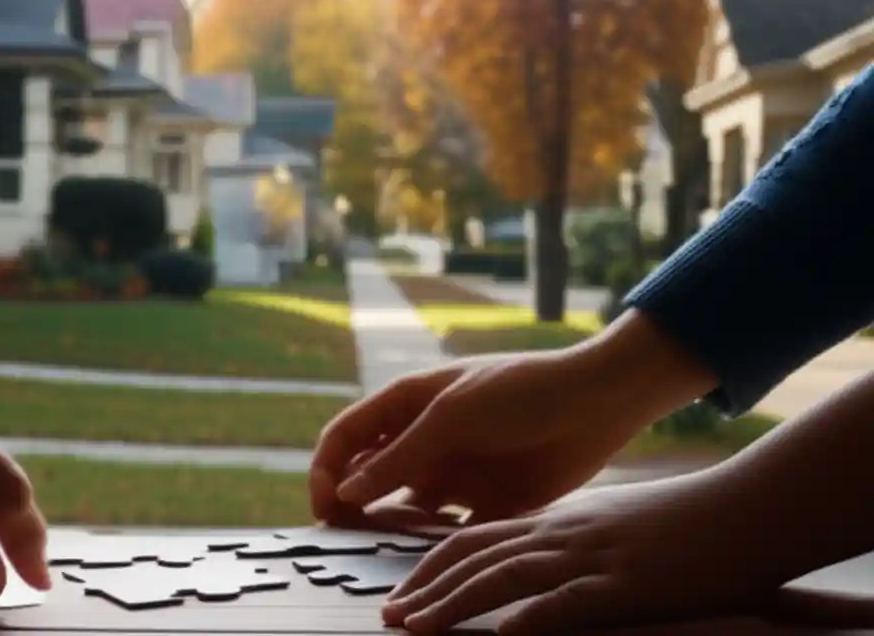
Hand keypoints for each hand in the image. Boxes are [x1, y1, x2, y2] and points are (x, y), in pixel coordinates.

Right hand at [310, 311, 715, 524]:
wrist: (595, 404)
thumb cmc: (519, 391)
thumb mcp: (452, 416)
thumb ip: (399, 455)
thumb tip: (345, 491)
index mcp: (405, 404)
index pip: (345, 437)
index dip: (325, 469)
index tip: (324, 506)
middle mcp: (421, 440)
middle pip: (366, 476)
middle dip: (349, 505)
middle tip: (343, 539)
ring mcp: (450, 472)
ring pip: (402, 509)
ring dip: (388, 529)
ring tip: (384, 554)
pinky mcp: (483, 501)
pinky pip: (446, 531)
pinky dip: (434, 546)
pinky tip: (435, 562)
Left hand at [381, 471, 804, 634]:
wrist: (744, 510)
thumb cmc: (684, 523)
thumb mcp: (612, 525)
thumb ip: (569, 544)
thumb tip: (537, 573)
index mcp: (557, 520)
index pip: (476, 537)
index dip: (431, 564)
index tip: (404, 591)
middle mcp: (562, 534)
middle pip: (476, 556)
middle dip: (426, 587)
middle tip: (390, 615)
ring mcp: (592, 558)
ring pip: (506, 577)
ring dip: (455, 603)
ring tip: (418, 627)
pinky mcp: (627, 585)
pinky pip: (570, 600)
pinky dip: (533, 617)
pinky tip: (504, 634)